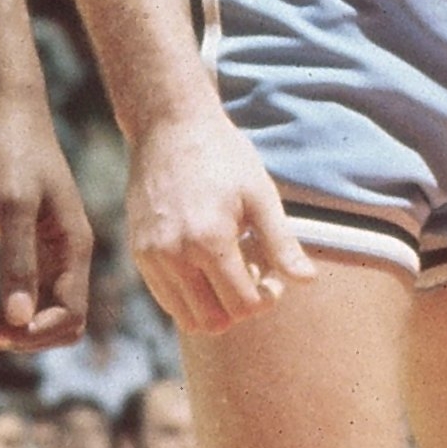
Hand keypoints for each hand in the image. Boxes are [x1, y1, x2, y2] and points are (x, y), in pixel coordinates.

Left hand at [0, 92, 96, 350]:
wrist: (4, 107)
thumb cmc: (11, 148)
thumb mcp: (13, 204)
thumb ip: (18, 261)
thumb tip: (20, 319)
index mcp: (75, 246)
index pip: (70, 316)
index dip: (36, 334)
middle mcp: (67, 254)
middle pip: (57, 322)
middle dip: (21, 337)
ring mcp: (47, 250)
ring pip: (37, 313)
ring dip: (7, 330)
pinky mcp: (26, 244)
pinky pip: (22, 295)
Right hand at [123, 110, 316, 334]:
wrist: (169, 125)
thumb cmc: (222, 156)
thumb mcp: (260, 193)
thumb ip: (281, 242)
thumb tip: (307, 281)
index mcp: (209, 241)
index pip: (243, 306)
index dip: (266, 297)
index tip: (271, 272)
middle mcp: (175, 255)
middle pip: (215, 322)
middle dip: (240, 306)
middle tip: (251, 270)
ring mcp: (152, 257)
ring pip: (187, 318)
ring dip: (214, 306)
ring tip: (227, 266)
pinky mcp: (139, 253)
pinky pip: (166, 300)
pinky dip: (191, 297)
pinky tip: (205, 261)